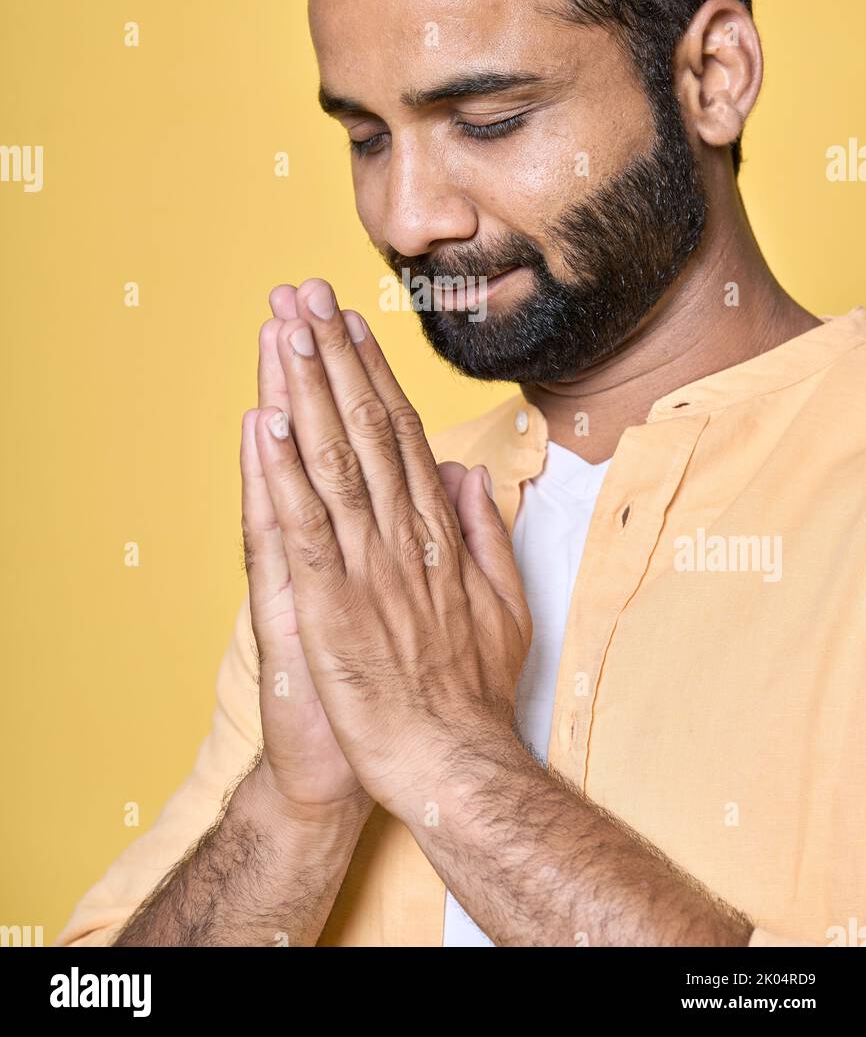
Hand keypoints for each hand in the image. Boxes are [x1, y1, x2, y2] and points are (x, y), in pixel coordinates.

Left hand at [253, 277, 532, 821]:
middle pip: (363, 429)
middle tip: (308, 294)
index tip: (351, 326)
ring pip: (332, 461)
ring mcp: (364, 565)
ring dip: (306, 392)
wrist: (453, 764)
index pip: (399, 435)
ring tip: (287, 330)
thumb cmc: (473, 692)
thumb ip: (483, 534)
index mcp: (434, 532)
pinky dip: (281, 473)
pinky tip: (264, 421)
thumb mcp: (503, 603)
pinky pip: (301, 526)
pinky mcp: (328, 603)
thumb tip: (466, 475)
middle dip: (334, 357)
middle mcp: (400, 534)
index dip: (372, 375)